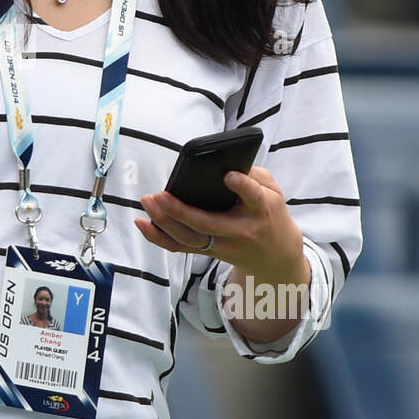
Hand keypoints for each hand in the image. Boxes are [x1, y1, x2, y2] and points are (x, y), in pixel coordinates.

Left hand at [134, 165, 307, 284]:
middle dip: (180, 211)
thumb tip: (226, 162)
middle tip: (160, 195)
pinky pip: (179, 247)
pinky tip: (142, 223)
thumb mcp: (273, 192)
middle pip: (207, 225)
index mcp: (260, 210)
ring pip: (189, 239)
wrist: (276, 256)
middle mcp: (240, 230)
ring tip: (148, 202)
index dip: (241, 186)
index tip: (228, 175)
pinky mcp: (209, 252)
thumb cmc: (270, 214)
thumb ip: (254, 176)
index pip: (253, 197)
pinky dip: (158, 237)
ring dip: (164, 223)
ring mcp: (223, 245)